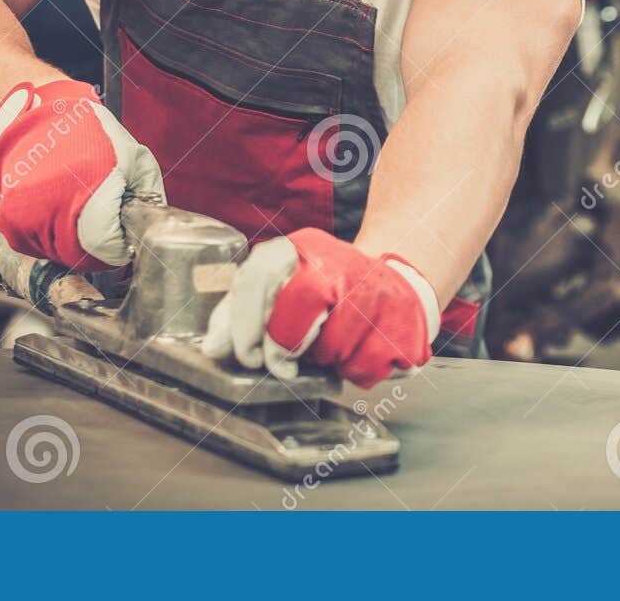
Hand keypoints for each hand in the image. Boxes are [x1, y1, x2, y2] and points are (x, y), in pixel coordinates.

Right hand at [0, 79, 164, 270]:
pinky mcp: (9, 222)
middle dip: (98, 247)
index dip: (119, 246)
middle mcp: (51, 205)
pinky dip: (49, 238)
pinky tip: (57, 211)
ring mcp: (25, 217)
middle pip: (81, 256)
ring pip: (58, 256)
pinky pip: (35, 248)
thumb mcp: (136, 159)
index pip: (106, 247)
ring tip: (77, 209)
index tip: (122, 234)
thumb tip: (151, 231)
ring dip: (73, 243)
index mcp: (89, 188)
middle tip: (102, 221)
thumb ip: (149, 197)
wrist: (40, 119)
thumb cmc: (90, 135)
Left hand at [200, 228, 440, 388]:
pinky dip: (358, 371)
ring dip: (329, 360)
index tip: (246, 355)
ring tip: (336, 347)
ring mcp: (379, 291)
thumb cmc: (330, 292)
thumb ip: (244, 313)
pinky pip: (369, 365)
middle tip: (284, 366)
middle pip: (301, 304)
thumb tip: (213, 347)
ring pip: (336, 344)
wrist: (398, 285)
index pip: (262, 275)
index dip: (247, 321)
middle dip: (285, 345)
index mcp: (303, 248)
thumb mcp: (283, 288)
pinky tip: (363, 350)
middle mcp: (341, 261)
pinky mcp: (406, 323)